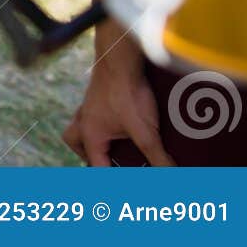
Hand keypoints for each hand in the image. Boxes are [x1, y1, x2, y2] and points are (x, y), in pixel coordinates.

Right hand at [61, 19, 173, 165]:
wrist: (120, 59)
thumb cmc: (127, 94)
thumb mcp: (145, 130)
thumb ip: (157, 156)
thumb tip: (171, 175)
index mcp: (90, 134)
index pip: (95, 166)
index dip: (110, 179)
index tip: (126, 187)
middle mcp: (83, 120)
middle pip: (75, 144)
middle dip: (89, 156)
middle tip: (108, 162)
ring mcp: (88, 105)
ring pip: (78, 126)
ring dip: (90, 137)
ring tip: (110, 142)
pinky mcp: (96, 94)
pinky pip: (91, 113)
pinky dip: (100, 122)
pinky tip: (119, 120)